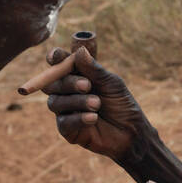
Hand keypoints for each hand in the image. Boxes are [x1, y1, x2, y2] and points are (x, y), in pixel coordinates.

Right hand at [43, 48, 146, 162]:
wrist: (130, 131)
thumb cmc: (121, 103)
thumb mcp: (110, 83)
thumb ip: (94, 69)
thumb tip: (79, 51)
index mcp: (75, 76)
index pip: (58, 64)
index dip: (54, 58)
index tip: (55, 56)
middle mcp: (66, 92)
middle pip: (51, 83)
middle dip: (67, 83)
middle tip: (87, 85)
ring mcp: (65, 111)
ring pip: (55, 102)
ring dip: (76, 101)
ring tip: (97, 104)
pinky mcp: (67, 130)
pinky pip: (63, 122)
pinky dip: (78, 118)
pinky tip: (93, 118)